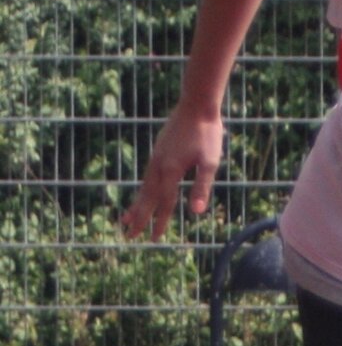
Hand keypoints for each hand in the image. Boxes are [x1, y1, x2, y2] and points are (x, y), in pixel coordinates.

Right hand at [121, 102, 224, 240]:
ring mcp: (156, 158)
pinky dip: (142, 189)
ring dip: (136, 204)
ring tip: (127, 218)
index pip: (164, 203)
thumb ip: (201, 186)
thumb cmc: (207, 135)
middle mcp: (158, 166)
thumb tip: (196, 212)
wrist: (196, 107)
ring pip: (144, 186)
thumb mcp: (210, 162)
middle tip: (129, 236)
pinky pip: (147, 176)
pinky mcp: (158, 152)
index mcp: (170, 171)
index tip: (153, 238)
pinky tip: (143, 193)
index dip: (159, 221)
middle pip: (147, 197)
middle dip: (139, 217)